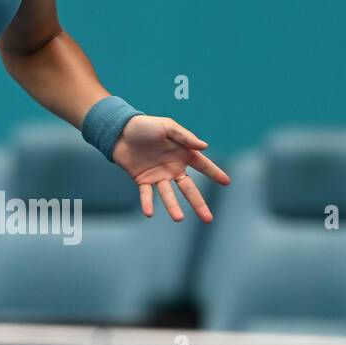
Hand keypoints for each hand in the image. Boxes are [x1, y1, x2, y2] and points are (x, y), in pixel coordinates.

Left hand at [111, 115, 230, 222]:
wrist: (119, 130)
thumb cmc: (145, 125)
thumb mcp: (167, 126)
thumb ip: (185, 137)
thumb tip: (204, 147)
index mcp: (182, 154)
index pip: (203, 165)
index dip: (214, 173)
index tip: (226, 182)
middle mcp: (173, 168)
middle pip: (189, 189)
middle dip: (198, 204)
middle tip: (208, 219)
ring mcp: (158, 176)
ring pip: (168, 195)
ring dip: (173, 206)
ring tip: (179, 218)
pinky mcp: (142, 180)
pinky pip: (146, 194)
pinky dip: (147, 203)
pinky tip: (149, 213)